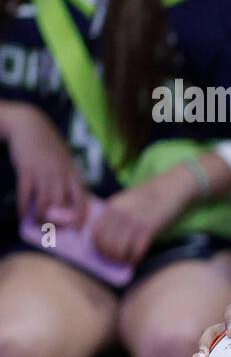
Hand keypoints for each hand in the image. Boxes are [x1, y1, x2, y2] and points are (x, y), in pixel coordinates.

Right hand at [5, 103, 86, 227]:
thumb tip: (68, 203)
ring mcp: (44, 173)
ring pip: (45, 203)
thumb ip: (68, 179)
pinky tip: (23, 215)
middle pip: (63, 205)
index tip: (79, 229)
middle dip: (58, 222)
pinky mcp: (26, 171)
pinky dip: (24, 208)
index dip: (82, 216)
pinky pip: (26, 195)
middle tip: (53, 231)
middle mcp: (61, 174)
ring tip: (37, 225)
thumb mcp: (65, 161)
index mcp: (73, 173)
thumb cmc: (49, 146)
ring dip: (40, 218)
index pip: (82, 198)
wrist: (30, 125)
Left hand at [91, 173, 192, 264]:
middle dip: (110, 256)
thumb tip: (108, 235)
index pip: (95, 233)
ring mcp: (133, 222)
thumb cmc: (152, 194)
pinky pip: (136, 251)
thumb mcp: (127, 200)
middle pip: (105, 244)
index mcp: (112, 207)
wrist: (173, 186)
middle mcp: (119, 215)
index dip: (98, 247)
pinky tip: (138, 258)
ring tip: (127, 259)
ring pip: (118, 250)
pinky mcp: (149, 229)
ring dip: (122, 259)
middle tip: (117, 259)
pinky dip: (135, 258)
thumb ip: (115, 214)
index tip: (105, 252)